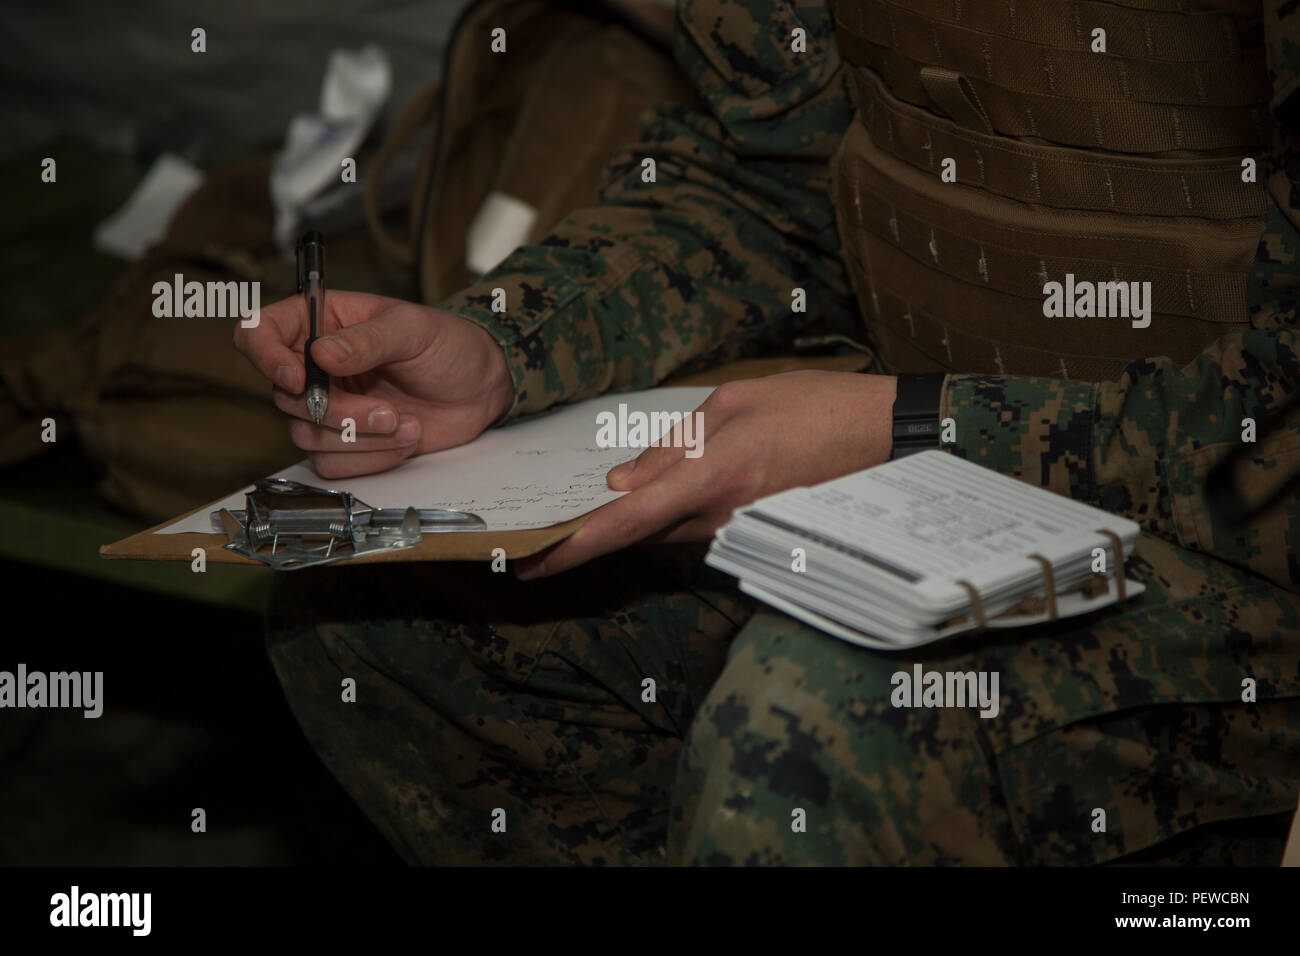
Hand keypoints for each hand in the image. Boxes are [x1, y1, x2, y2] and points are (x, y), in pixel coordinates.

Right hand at [234, 291, 513, 477]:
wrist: (481, 389)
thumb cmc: (449, 346)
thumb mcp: (413, 330)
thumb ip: (367, 341)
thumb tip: (321, 354)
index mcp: (320, 323)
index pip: (258, 332)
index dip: (265, 357)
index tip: (298, 378)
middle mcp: (315, 366)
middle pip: (285, 398)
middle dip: (340, 413)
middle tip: (389, 411)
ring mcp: (329, 406)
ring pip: (306, 437)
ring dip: (361, 438)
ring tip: (407, 423)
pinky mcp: (346, 442)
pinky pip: (330, 465)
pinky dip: (370, 459)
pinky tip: (404, 440)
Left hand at [515, 370, 897, 578]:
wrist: (885, 438)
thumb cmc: (813, 408)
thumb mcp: (732, 405)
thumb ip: (671, 445)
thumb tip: (621, 481)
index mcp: (709, 478)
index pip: (626, 522)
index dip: (574, 546)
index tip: (530, 561)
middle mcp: (719, 516)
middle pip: (637, 536)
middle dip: (588, 537)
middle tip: (539, 533)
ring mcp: (737, 530)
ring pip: (663, 534)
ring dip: (625, 526)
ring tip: (583, 509)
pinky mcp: (751, 531)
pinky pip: (692, 529)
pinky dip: (661, 520)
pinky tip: (645, 500)